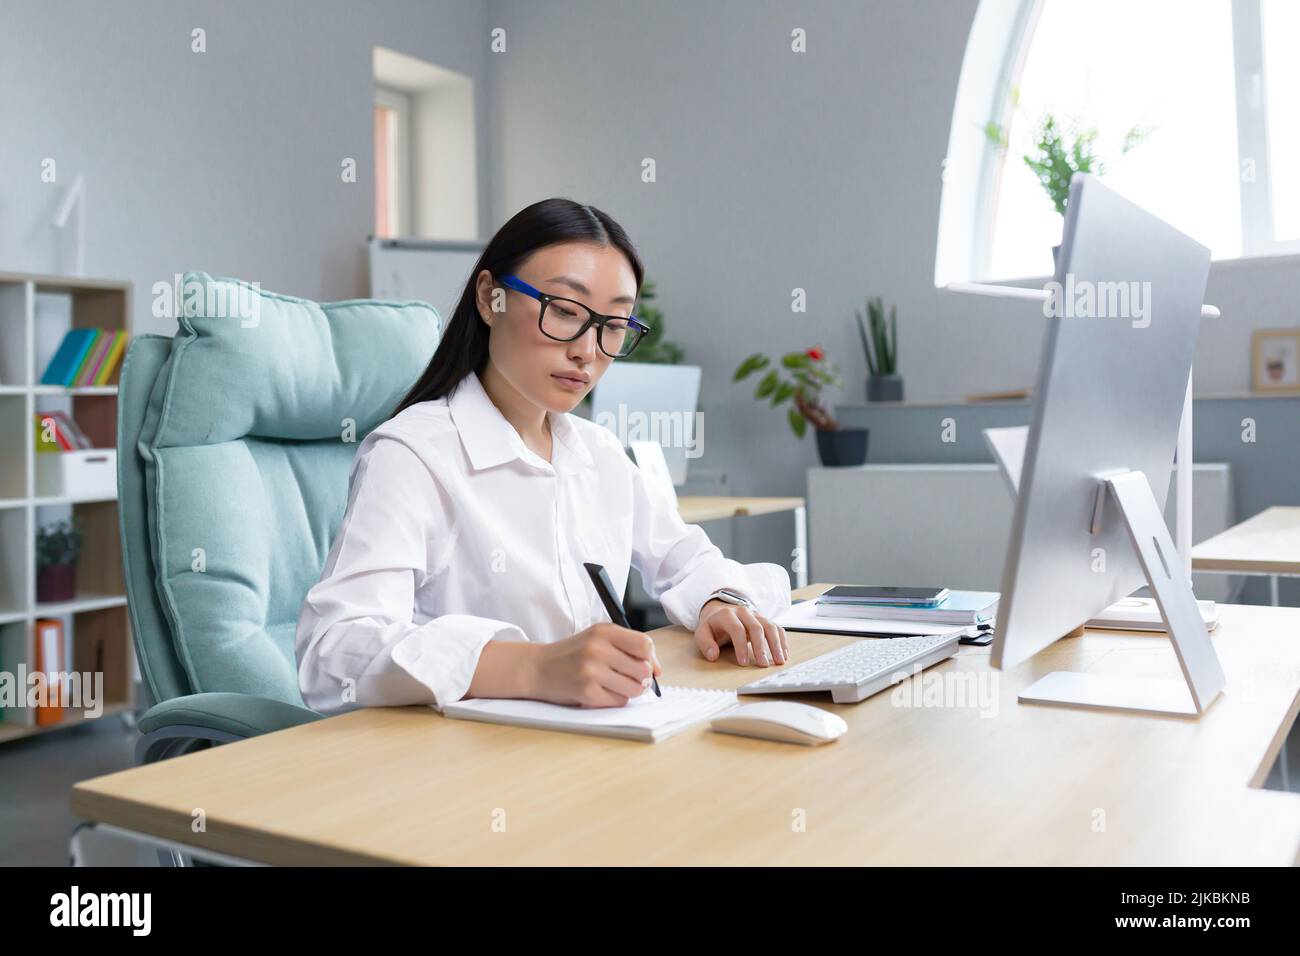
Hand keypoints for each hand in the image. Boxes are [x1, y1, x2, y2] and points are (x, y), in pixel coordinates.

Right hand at [533, 622, 662, 707]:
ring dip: (629, 691)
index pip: (645, 645)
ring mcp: (591, 671)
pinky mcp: (586, 692)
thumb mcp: (598, 639)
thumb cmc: (573, 654)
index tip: (648, 666)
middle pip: (643, 670)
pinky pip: (619, 701)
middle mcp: (598, 648)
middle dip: (641, 678)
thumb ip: (628, 647)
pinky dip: (614, 699)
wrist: (538, 668)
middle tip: (628, 678)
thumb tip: (657, 670)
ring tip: (614, 685)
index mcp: (604, 631)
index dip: (651, 659)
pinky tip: (601, 692)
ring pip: (634, 688)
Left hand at [694, 599, 787, 665]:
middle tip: (763, 665)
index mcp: (727, 615)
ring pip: (770, 626)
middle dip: (761, 647)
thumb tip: (713, 655)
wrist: (720, 611)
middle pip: (756, 627)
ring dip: (776, 644)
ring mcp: (756, 615)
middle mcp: (744, 612)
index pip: (737, 629)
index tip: (743, 663)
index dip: (740, 646)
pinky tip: (784, 654)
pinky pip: (777, 628)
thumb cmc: (713, 626)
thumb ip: (705, 644)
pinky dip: (782, 640)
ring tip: (779, 661)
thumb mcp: (702, 633)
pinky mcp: (764, 620)